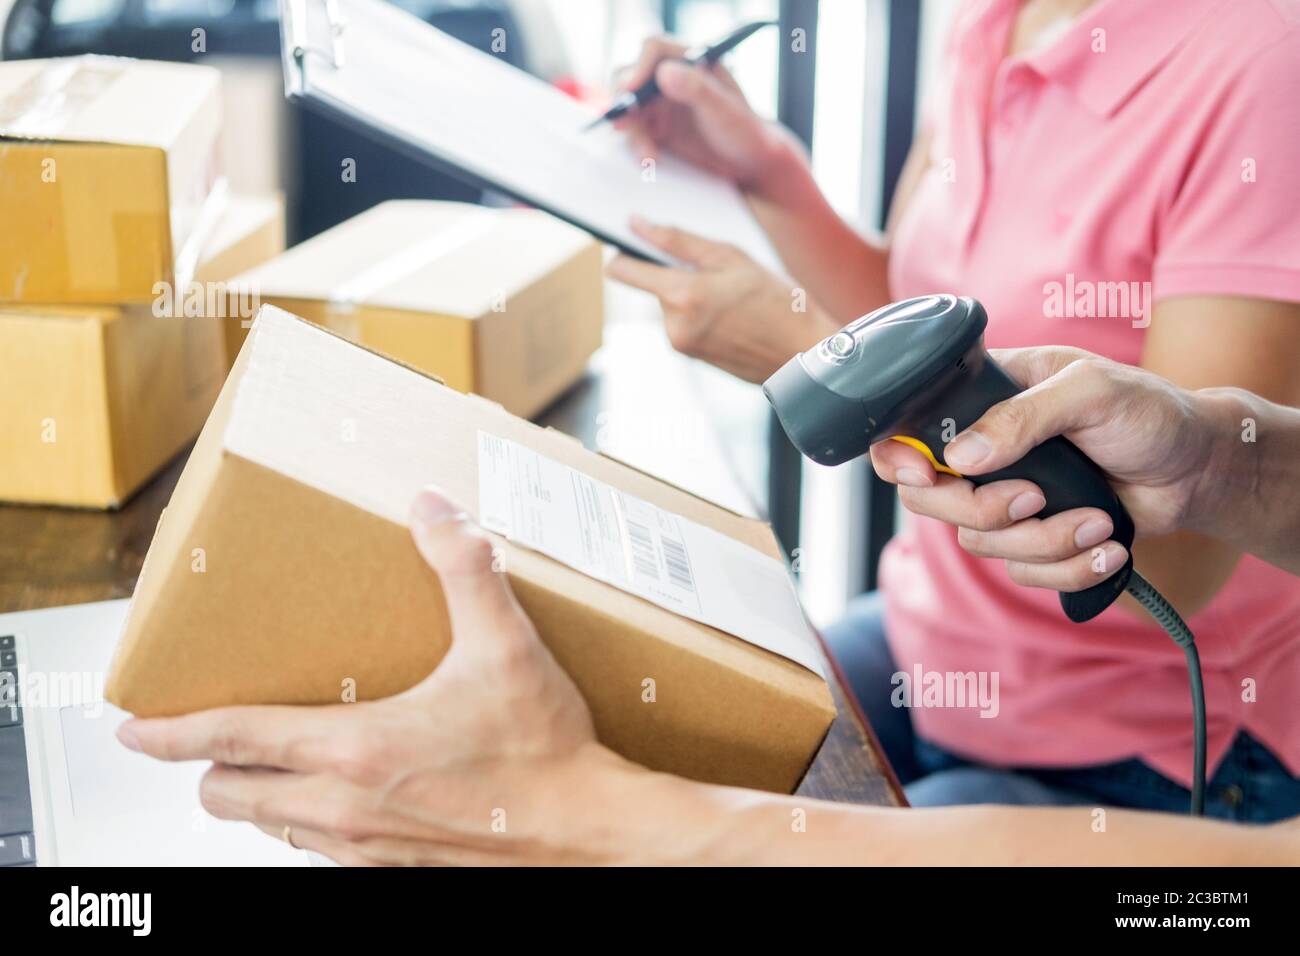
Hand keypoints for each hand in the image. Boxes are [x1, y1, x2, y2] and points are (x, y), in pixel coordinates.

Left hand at [116, 489, 648, 865]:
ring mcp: (361, 848)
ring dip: (255, 792)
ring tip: (270, 759)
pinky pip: (313, 847)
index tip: (134, 730)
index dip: (171, 734)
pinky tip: (339, 791)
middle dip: (208, 765)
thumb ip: (464, 568)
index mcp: (355, 750)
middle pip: (228, 795)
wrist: (586, 834)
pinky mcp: (388, 870)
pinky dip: (302, 819)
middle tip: (212, 736)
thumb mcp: (506, 646)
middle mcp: (343, 806)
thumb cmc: (544, 751)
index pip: (230, 740)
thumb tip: (432, 509)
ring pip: (266, 826)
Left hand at [606, 217, 835, 382]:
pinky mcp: (691, 356)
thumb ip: (679, 241)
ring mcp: (681, 344)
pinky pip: (683, 322)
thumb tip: (638, 225)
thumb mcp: (732, 258)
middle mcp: (673, 325)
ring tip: (732, 295)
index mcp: (681, 296)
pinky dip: (700, 312)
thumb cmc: (779, 302)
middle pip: (652, 285)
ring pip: (670, 303)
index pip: (621, 270)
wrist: (803, 354)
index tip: (636, 240)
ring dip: (691, 293)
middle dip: (676, 273)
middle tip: (717, 270)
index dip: (624, 251)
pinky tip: (732, 313)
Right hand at [612, 36, 801, 197]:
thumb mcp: (723, 109)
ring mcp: (660, 102)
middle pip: (631, 77)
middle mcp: (671, 77)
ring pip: (629, 108)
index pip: (654, 50)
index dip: (639, 67)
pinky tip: (651, 159)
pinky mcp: (656, 127)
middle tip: (623, 124)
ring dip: (632, 131)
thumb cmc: (744, 130)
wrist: (748, 161)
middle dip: (625, 101)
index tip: (632, 89)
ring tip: (649, 156)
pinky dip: (636, 145)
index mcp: (690, 60)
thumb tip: (664, 73)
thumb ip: (696, 89)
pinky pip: (634, 131)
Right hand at [871, 347, 1224, 591]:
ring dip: (1044, 542)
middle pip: (931, 500)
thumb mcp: (1090, 391)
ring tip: (1099, 521)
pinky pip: (1020, 572)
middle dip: (983, 512)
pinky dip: (1067, 568)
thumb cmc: (1150, 412)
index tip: (927, 476)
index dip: (899, 459)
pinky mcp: (1033, 538)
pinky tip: (1107, 547)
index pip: (907, 428)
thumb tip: (961, 457)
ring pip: (979, 543)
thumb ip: (1023, 415)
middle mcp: (984, 449)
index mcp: (983, 398)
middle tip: (1034, 500)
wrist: (1200, 469)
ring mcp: (1005, 496)